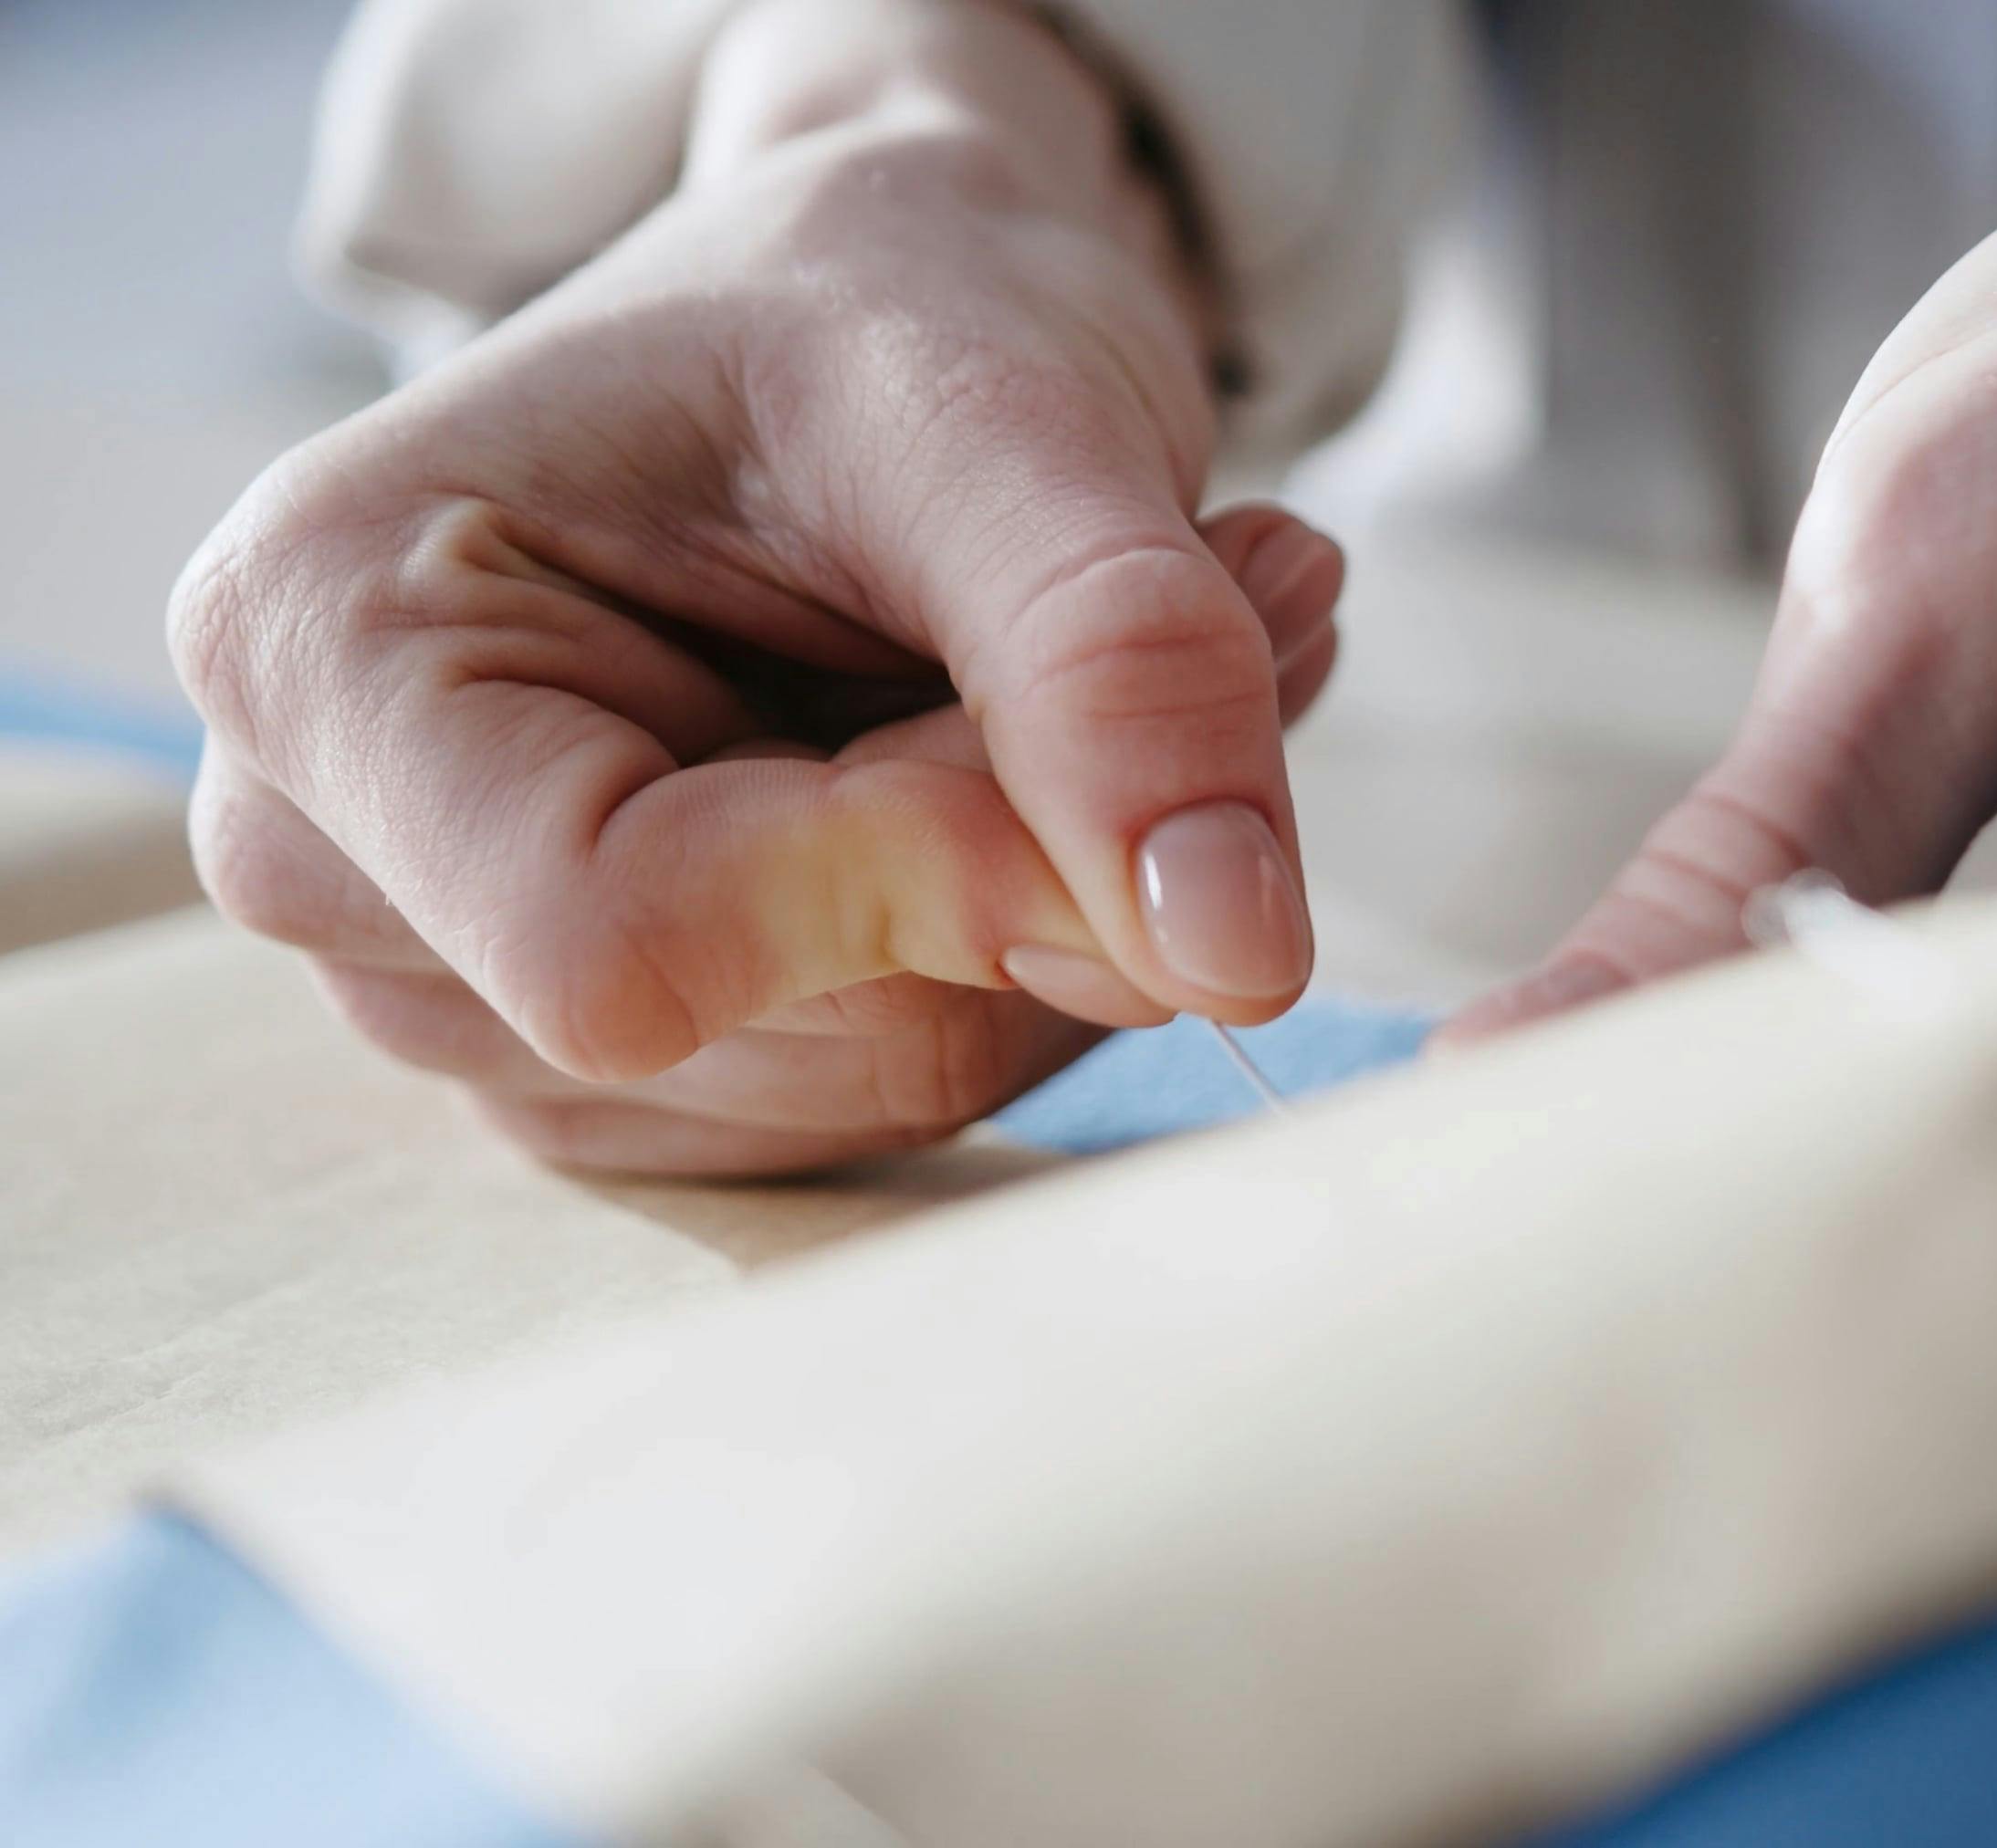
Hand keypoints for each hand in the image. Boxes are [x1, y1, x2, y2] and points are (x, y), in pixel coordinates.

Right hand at [173, 0, 1333, 1174]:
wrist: (879, 312)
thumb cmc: (889, 308)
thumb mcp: (1015, 405)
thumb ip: (1113, 659)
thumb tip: (1234, 956)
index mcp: (319, 651)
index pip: (619, 944)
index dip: (919, 876)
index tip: (1082, 726)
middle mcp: (333, 863)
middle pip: (779, 1027)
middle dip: (1027, 842)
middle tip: (1146, 618)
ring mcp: (473, 997)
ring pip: (889, 1081)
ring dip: (1075, 886)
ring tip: (1087, 666)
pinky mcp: (632, 1069)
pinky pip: (923, 1100)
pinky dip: (1053, 942)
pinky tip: (1044, 773)